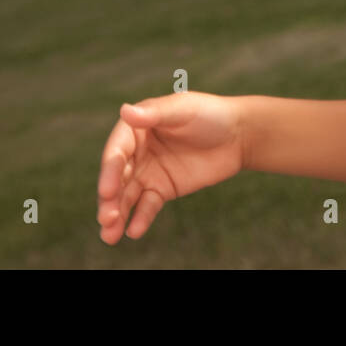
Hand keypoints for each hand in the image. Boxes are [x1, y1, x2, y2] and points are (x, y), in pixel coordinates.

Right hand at [96, 91, 244, 243]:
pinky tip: (135, 231)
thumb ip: (156, 114)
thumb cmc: (210, 113)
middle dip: (109, 199)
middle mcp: (136, 151)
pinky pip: (147, 206)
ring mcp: (148, 172)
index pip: (117, 152)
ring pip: (127, 196)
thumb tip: (124, 111)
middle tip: (106, 218)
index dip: (110, 172)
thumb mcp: (184, 110)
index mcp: (136, 128)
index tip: (108, 191)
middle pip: (118, 178)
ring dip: (117, 214)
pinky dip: (140, 219)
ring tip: (110, 236)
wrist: (239, 135)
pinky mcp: (162, 189)